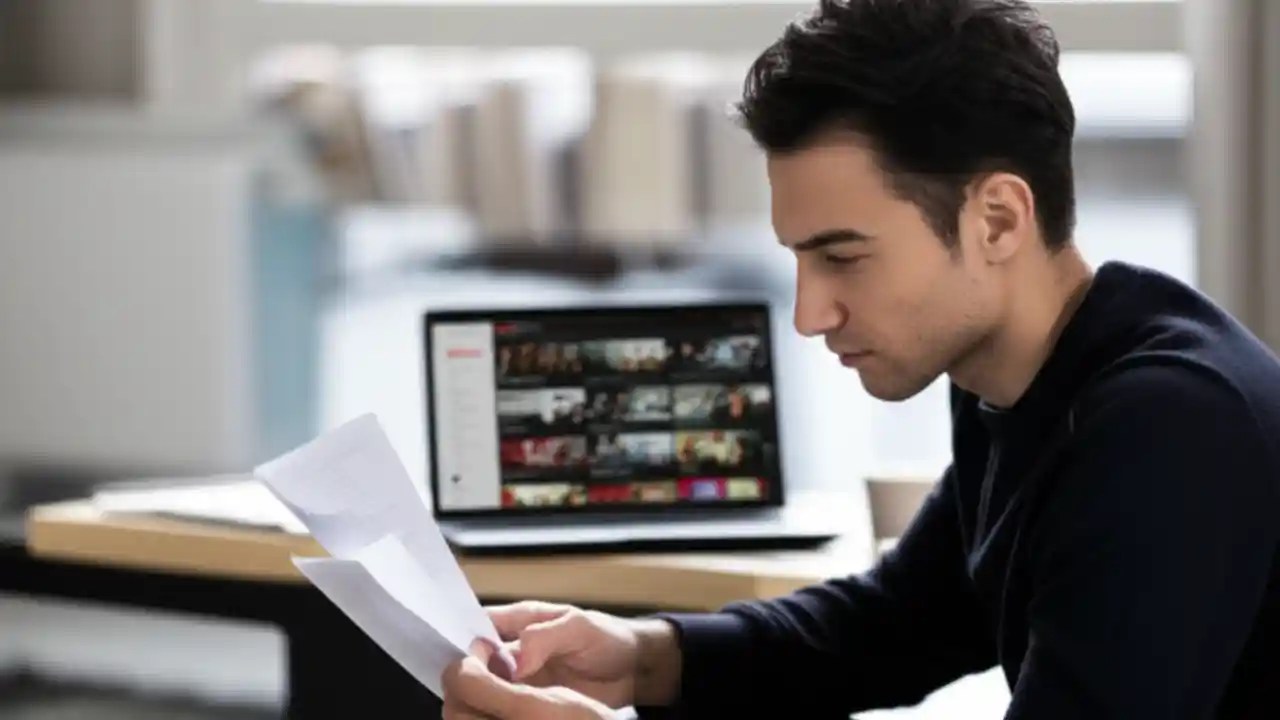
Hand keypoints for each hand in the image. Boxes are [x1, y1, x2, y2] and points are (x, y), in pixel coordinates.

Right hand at [442, 639, 614, 719]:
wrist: (631, 669)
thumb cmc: (606, 637)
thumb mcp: (578, 628)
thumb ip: (545, 637)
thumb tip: (514, 661)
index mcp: (520, 620)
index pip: (479, 624)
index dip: (464, 639)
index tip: (458, 660)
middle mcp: (513, 647)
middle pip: (476, 658)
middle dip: (467, 672)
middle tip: (464, 690)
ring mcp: (520, 675)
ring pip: (487, 683)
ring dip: (481, 693)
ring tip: (474, 704)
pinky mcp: (529, 698)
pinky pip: (506, 703)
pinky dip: (498, 708)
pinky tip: (493, 714)